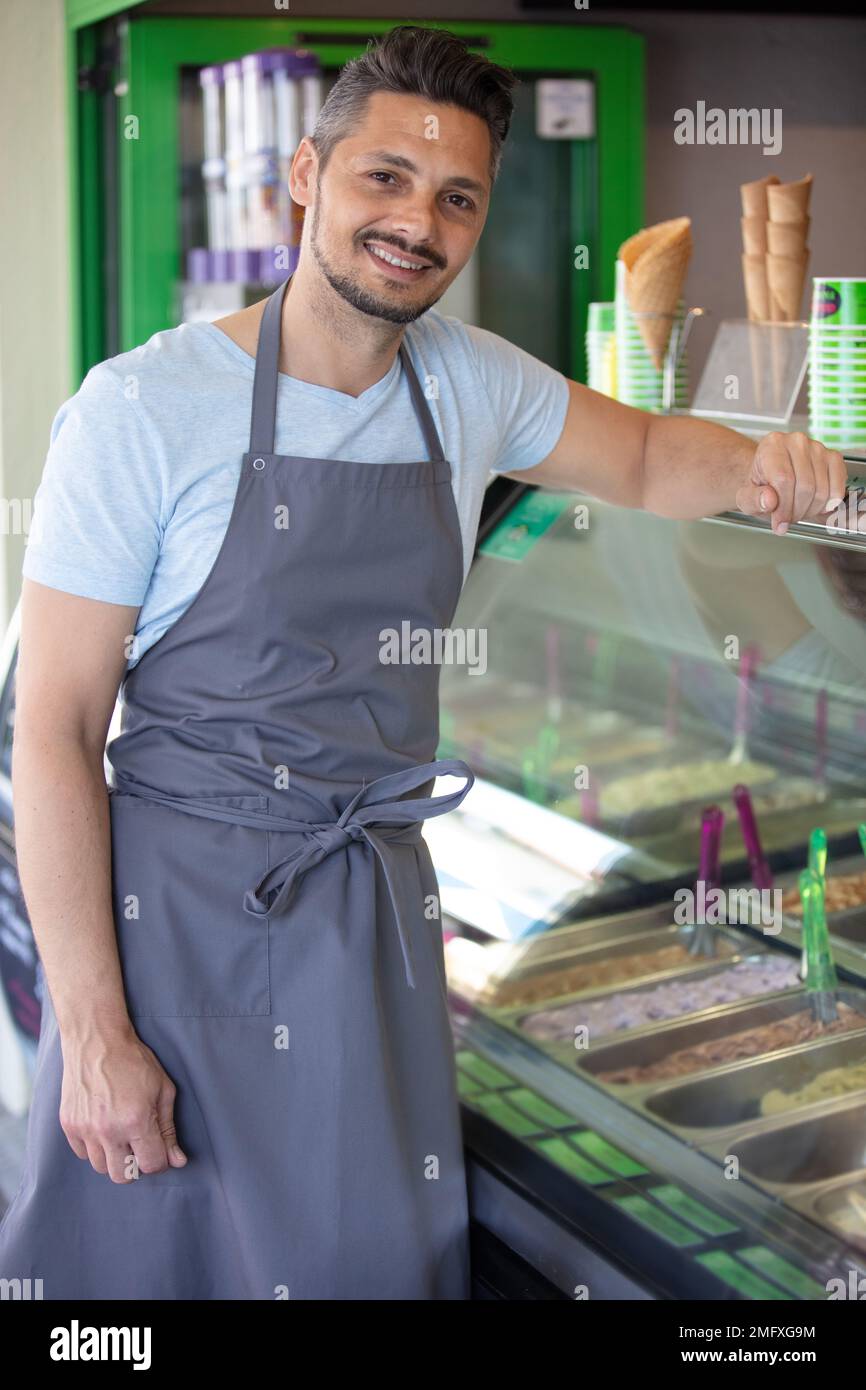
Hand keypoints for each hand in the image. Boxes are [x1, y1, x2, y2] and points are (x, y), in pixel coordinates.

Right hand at [59, 1021, 187, 1181]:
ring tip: (120, 1133)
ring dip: (114, 1157)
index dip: (160, 1160)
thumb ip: (169, 1130)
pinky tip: (103, 1126)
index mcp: (136, 1121)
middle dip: (136, 1165)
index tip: (159, 1148)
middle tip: (139, 1144)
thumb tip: (178, 1161)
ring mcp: (85, 1129)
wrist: (96, 1041)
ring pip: (101, 1168)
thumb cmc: (134, 1062)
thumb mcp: (163, 1090)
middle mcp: (108, 1130)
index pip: (151, 1165)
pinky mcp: (69, 1125)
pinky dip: (94, 1147)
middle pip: (123, 1177)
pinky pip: (82, 1154)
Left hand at [734, 431, 847, 535]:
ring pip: (821, 490)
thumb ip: (753, 499)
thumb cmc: (761, 485)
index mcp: (772, 445)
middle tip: (788, 518)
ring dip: (810, 510)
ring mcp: (818, 448)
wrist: (773, 476)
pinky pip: (837, 488)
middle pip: (805, 486)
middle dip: (796, 511)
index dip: (783, 508)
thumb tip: (769, 500)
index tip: (779, 523)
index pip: (784, 479)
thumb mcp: (746, 497)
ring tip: (798, 511)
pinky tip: (814, 506)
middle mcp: (797, 441)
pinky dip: (828, 504)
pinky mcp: (834, 458)